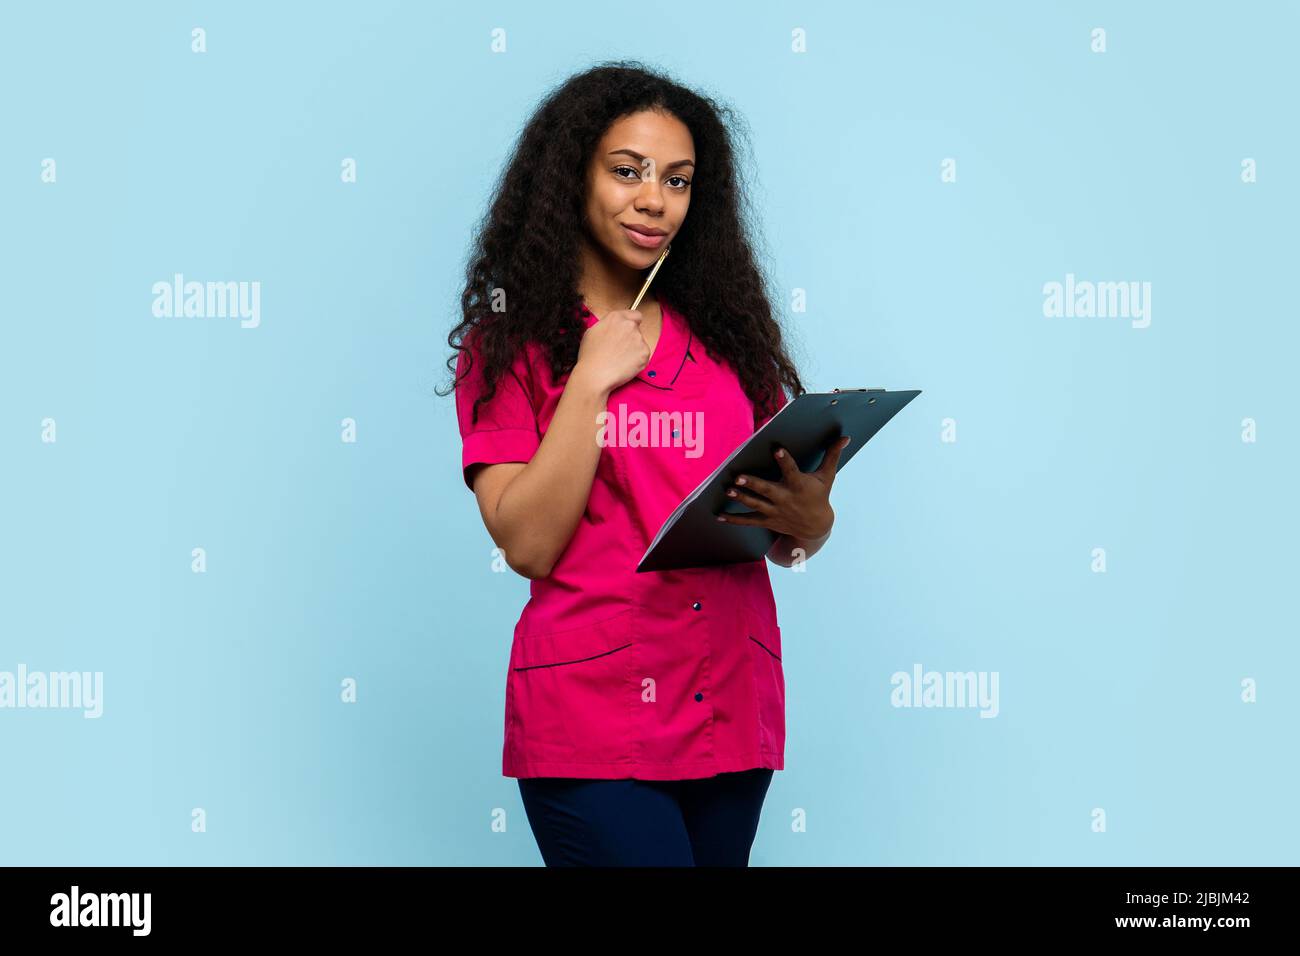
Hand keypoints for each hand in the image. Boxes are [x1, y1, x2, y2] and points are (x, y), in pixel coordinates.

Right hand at [572, 309, 649, 393]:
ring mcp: (638, 338)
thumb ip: (606, 325)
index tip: (627, 332)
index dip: (631, 323)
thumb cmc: (590, 357)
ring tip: (619, 359)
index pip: (634, 315)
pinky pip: (644, 355)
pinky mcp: (645, 352)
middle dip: (631, 338)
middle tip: (620, 350)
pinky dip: (637, 360)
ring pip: (640, 343)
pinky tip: (625, 365)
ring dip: (634, 349)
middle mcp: (629, 325)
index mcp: (615, 317)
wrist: (595, 375)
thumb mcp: (591, 332)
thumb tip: (612, 328)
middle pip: (637, 329)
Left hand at [716, 435, 850, 538]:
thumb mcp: (827, 476)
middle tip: (738, 477)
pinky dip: (733, 520)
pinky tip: (718, 516)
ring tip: (727, 491)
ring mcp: (774, 511)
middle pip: (766, 490)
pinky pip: (748, 521)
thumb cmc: (819, 495)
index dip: (784, 460)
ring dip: (740, 499)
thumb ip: (832, 455)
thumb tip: (845, 436)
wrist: (816, 527)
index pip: (791, 470)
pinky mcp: (767, 521)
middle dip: (752, 484)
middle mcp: (785, 499)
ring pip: (755, 505)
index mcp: (798, 485)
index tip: (776, 448)